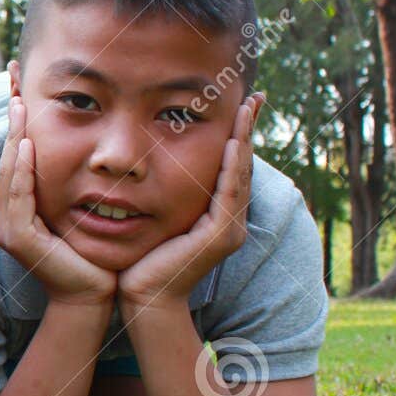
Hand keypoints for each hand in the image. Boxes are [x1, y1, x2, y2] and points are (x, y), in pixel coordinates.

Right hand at [0, 96, 117, 305]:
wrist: (92, 298)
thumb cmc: (92, 256)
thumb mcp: (81, 211)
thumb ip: (71, 185)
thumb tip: (89, 149)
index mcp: (20, 208)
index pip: (18, 154)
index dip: (18, 119)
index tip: (21, 82)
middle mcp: (7, 215)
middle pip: (8, 155)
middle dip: (11, 115)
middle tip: (13, 76)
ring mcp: (8, 227)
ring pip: (10, 171)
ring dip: (14, 135)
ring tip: (18, 103)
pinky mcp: (18, 237)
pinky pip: (18, 195)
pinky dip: (21, 169)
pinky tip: (26, 144)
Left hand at [118, 92, 263, 310]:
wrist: (143, 299)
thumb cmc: (141, 262)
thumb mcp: (155, 219)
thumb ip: (162, 196)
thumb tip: (149, 169)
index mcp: (217, 217)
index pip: (230, 167)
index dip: (237, 135)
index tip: (240, 104)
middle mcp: (229, 221)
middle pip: (242, 165)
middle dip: (247, 129)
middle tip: (254, 97)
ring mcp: (229, 229)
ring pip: (239, 174)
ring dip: (244, 140)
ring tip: (248, 109)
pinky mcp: (220, 236)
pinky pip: (229, 193)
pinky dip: (232, 167)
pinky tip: (234, 143)